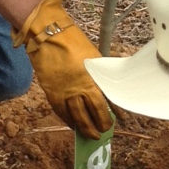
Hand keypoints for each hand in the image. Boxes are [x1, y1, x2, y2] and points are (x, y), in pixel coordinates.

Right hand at [12, 0, 112, 136]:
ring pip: (78, 116)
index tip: (122, 119)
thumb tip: (104, 86)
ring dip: (86, 128)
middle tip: (106, 130)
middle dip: (102, 123)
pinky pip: (62, 112)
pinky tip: (74, 126)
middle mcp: (81, 86)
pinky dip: (68, 121)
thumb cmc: (72, 41)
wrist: (47, 34)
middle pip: (95, 111)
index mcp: (94, 75)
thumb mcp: (92, 55)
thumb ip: (97, 72)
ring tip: (92, 135)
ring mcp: (66, 91)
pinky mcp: (52, 93)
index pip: (109, 98)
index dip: (116, 110)